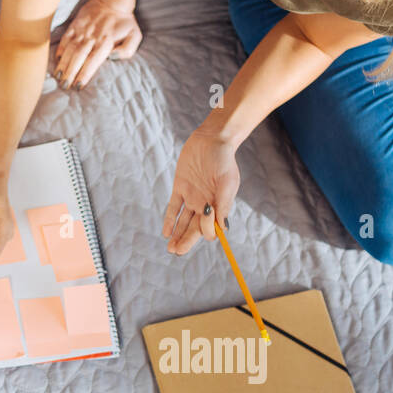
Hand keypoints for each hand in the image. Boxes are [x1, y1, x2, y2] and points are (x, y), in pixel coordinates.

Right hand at [54, 0, 141, 88]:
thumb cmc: (125, 21)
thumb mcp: (135, 36)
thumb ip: (127, 50)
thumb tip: (111, 58)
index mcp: (105, 43)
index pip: (92, 62)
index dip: (84, 75)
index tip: (78, 86)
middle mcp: (91, 38)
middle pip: (78, 58)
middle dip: (70, 73)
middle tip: (64, 86)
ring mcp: (82, 31)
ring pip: (69, 50)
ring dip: (63, 64)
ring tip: (58, 76)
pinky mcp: (75, 25)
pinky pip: (65, 39)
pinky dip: (60, 49)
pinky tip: (57, 60)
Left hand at [162, 123, 239, 254]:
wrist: (212, 140)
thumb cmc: (223, 160)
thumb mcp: (227, 181)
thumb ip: (223, 203)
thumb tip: (223, 227)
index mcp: (217, 205)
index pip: (210, 226)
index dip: (207, 231)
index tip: (206, 233)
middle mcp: (204, 203)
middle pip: (194, 228)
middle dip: (186, 241)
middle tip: (177, 252)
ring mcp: (191, 196)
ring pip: (183, 221)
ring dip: (177, 235)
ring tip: (171, 249)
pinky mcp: (180, 187)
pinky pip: (174, 207)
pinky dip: (170, 220)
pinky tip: (166, 233)